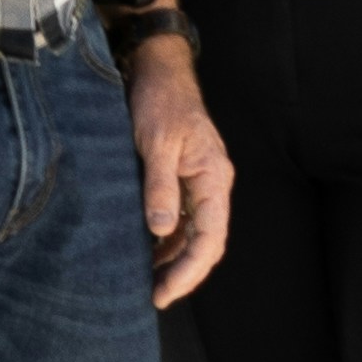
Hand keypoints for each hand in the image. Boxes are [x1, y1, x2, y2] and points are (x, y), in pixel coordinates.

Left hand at [129, 40, 231, 307]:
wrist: (157, 65)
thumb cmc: (159, 98)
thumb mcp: (155, 141)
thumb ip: (160, 186)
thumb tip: (159, 230)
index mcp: (214, 179)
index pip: (209, 239)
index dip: (189, 271)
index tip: (165, 292)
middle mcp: (212, 184)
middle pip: (204, 242)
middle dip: (182, 273)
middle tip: (155, 297)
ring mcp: (199, 181)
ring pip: (192, 232)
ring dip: (173, 258)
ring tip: (148, 280)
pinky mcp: (183, 176)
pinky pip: (181, 216)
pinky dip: (166, 237)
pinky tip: (148, 249)